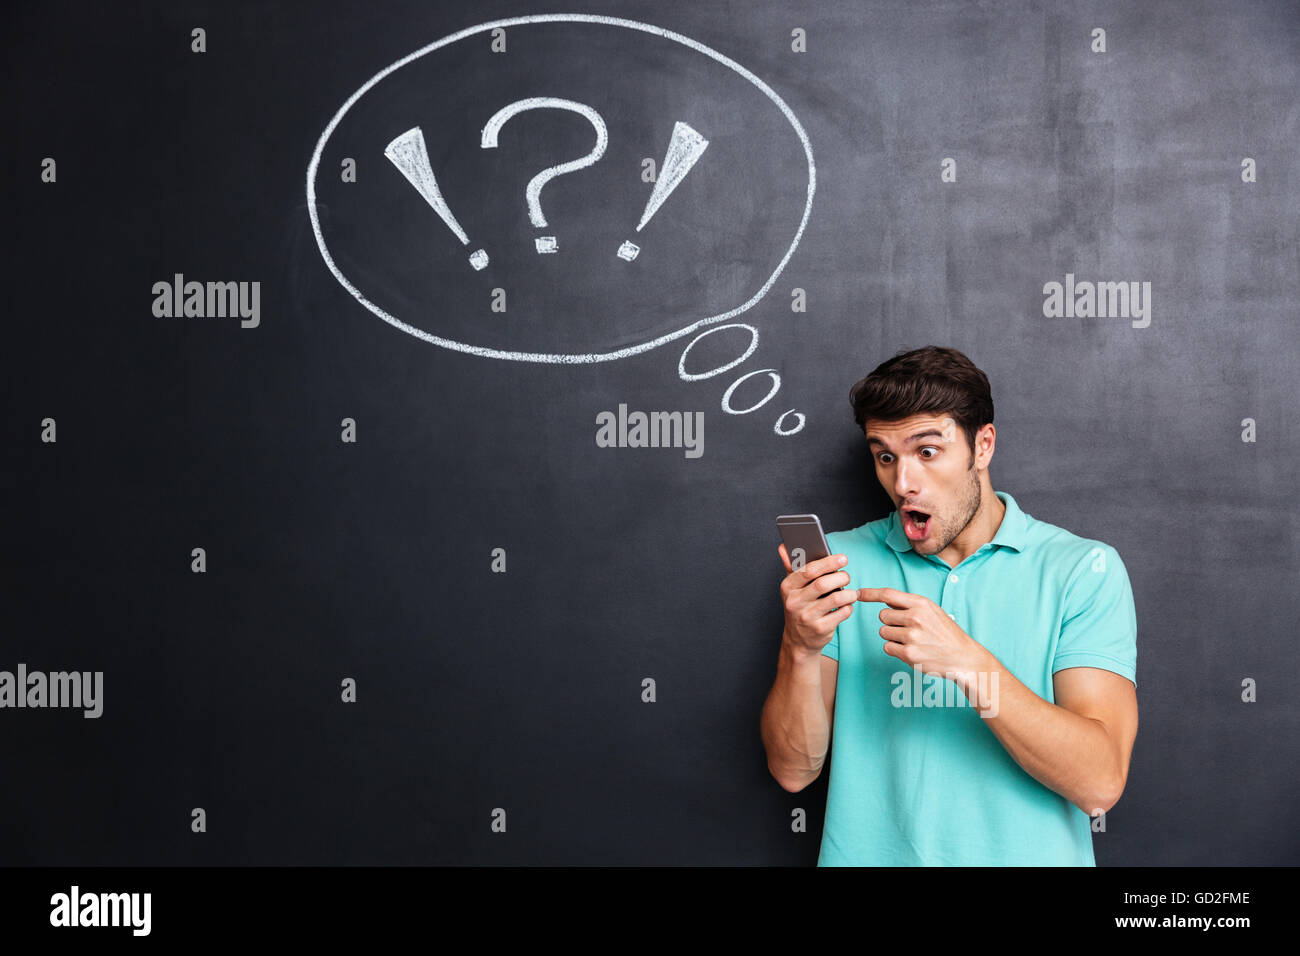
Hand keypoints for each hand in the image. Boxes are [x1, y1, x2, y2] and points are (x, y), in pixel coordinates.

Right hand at [777, 544, 857, 656]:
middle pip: (824, 583)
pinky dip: (848, 607)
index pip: (809, 570)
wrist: (798, 640)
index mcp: (788, 587)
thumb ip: (790, 566)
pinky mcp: (820, 629)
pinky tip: (846, 606)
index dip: (828, 562)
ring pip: (836, 598)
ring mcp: (807, 617)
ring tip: (851, 592)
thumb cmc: (798, 607)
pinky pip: (842, 613)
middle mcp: (795, 602)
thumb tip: (783, 546)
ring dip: (849, 593)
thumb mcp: (791, 588)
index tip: (843, 558)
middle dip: (841, 577)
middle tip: (847, 576)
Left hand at [856, 587, 992, 691]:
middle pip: (882, 616)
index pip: (888, 594)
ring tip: (912, 640)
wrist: (963, 657)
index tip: (857, 593)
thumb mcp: (931, 611)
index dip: (870, 593)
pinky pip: (887, 647)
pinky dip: (895, 649)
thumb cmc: (945, 633)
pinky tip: (911, 650)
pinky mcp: (909, 653)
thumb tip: (884, 600)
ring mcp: (912, 636)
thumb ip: (909, 605)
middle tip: (908, 629)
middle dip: (890, 622)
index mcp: (921, 603)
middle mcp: (915, 617)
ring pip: (883, 632)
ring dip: (893, 637)